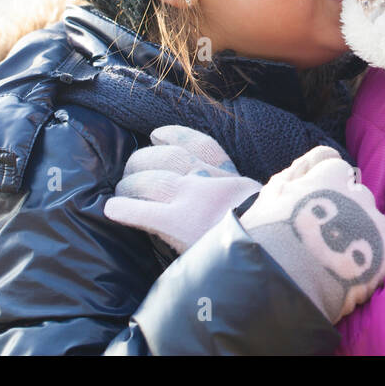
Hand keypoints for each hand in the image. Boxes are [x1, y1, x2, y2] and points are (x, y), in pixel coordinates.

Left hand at [104, 125, 260, 253]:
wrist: (273, 251)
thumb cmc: (264, 236)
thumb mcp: (261, 206)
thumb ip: (243, 197)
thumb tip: (238, 193)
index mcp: (231, 178)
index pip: (202, 145)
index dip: (175, 135)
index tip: (157, 133)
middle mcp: (210, 181)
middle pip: (169, 157)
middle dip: (144, 161)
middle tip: (131, 170)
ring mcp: (194, 200)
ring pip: (152, 180)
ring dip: (131, 185)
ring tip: (121, 191)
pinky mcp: (180, 224)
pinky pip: (143, 212)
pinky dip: (124, 209)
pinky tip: (111, 209)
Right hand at [240, 146, 384, 322]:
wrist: (279, 286)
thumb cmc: (265, 239)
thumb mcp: (269, 197)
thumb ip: (293, 175)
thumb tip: (313, 160)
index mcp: (331, 174)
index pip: (336, 169)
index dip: (321, 190)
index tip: (310, 210)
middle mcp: (359, 193)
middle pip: (357, 197)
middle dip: (344, 213)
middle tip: (321, 240)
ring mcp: (377, 223)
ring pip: (374, 225)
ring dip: (361, 238)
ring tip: (336, 264)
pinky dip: (372, 266)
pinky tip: (350, 279)